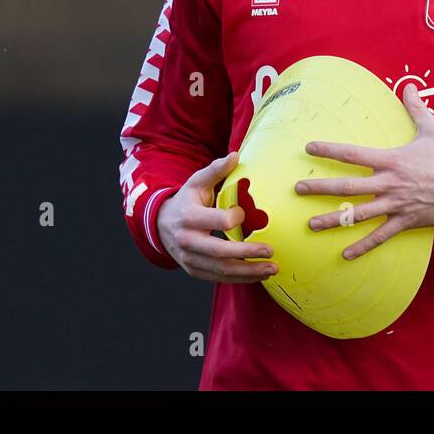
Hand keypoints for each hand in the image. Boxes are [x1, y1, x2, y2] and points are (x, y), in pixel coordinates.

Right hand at [157, 151, 279, 282]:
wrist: (161, 224)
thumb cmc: (186, 201)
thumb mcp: (196, 182)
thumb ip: (215, 170)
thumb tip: (235, 156)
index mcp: (189, 217)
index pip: (218, 221)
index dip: (236, 218)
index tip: (246, 213)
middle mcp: (187, 241)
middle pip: (220, 252)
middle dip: (247, 253)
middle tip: (270, 251)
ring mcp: (190, 259)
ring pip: (221, 270)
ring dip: (248, 272)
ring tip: (271, 269)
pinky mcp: (194, 270)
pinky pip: (218, 278)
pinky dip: (240, 278)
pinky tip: (258, 274)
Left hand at [295, 84, 433, 260]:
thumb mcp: (433, 128)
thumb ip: (416, 108)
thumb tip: (409, 87)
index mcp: (392, 160)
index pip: (354, 154)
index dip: (330, 149)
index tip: (309, 147)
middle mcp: (390, 183)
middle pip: (348, 186)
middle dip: (320, 188)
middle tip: (297, 190)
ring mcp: (396, 205)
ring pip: (358, 215)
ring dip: (334, 220)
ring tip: (311, 225)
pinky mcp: (406, 221)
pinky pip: (380, 237)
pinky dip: (362, 246)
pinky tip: (345, 255)